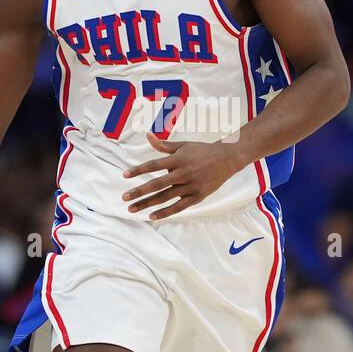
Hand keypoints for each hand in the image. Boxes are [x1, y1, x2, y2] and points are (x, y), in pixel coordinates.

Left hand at [122, 134, 244, 219]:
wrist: (227, 159)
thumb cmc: (202, 151)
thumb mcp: (183, 145)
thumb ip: (164, 145)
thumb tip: (147, 135)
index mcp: (178, 159)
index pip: (154, 165)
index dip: (138, 170)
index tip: (124, 176)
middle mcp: (183, 173)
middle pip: (157, 184)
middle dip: (139, 192)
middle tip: (124, 198)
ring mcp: (191, 186)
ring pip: (165, 197)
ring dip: (148, 204)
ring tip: (132, 209)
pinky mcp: (198, 196)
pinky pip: (179, 207)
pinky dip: (165, 212)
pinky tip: (152, 216)